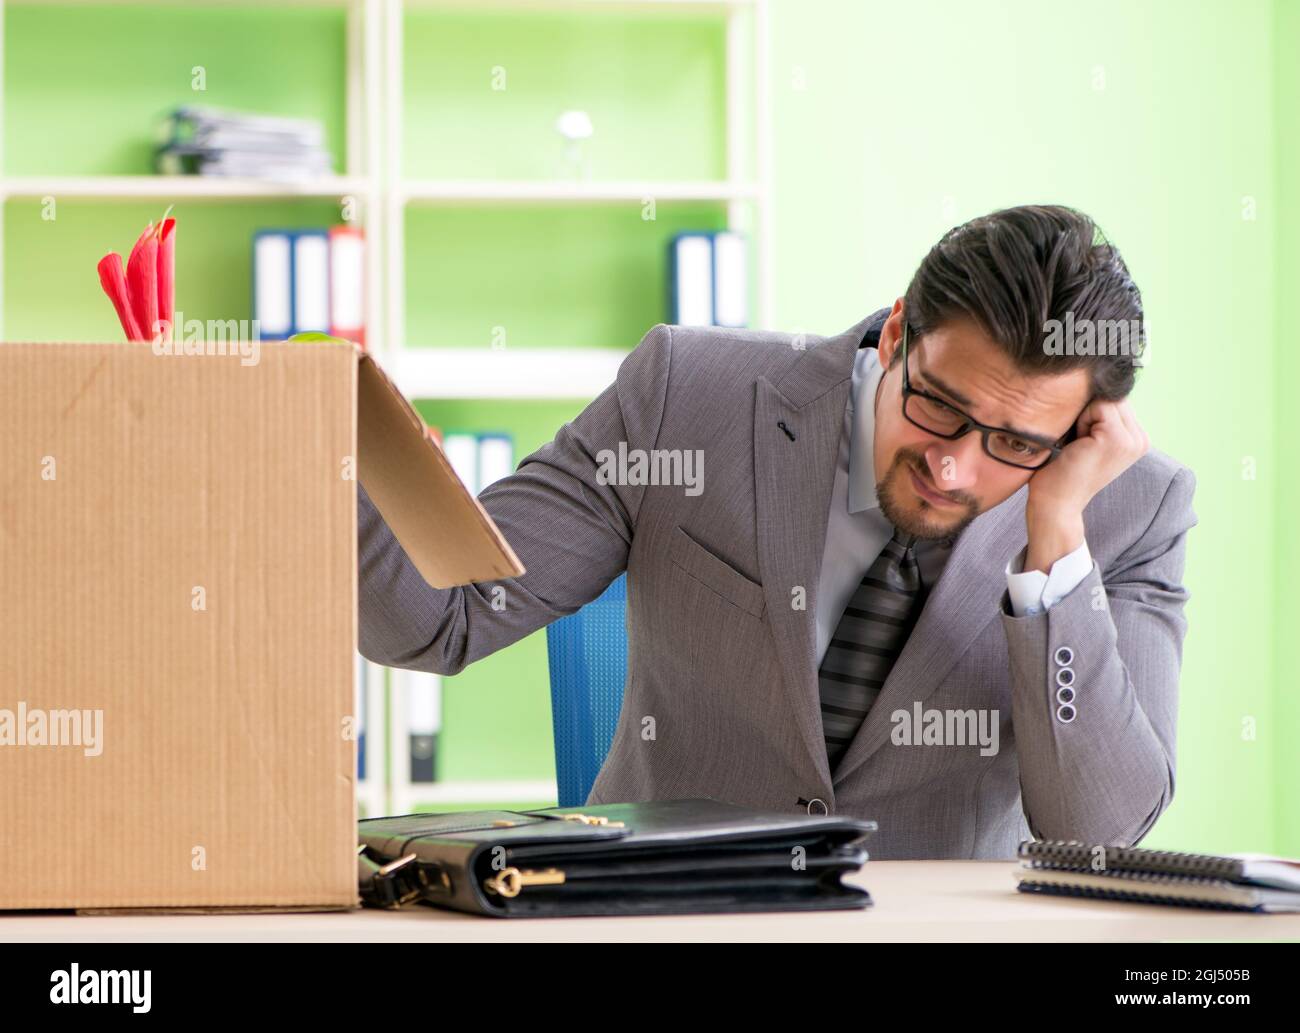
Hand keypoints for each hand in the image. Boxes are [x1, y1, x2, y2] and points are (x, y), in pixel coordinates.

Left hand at [1023, 398, 1149, 572]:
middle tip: (1079, 445)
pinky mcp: (1118, 439)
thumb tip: (1096, 378)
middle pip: (1113, 396)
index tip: (1082, 441)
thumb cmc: (1062, 471)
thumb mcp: (1087, 438)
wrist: (1056, 503)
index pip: (1116, 400)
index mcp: (1137, 439)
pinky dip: (1081, 421)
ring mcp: (1133, 440)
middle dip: (1088, 413)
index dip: (1091, 413)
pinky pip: (1098, 405)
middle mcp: (1141, 440)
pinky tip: (1078, 445)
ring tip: (1078, 445)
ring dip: (1084, 417)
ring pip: (1105, 399)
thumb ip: (1099, 415)